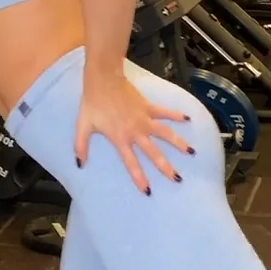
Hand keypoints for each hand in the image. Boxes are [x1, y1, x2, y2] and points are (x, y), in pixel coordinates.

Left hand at [73, 73, 193, 193]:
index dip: (139, 178)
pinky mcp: (148, 106)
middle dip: (166, 167)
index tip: (148, 191)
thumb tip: (79, 164)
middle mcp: (135, 131)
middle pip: (154, 153)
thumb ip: (81, 146)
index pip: (131, 163)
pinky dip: (176, 115)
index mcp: (120, 139)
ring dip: (178, 143)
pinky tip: (188, 119)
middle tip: (177, 179)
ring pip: (165, 133)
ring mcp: (144, 118)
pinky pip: (165, 112)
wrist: (103, 79)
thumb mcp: (83, 125)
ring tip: (191, 153)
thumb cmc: (92, 103)